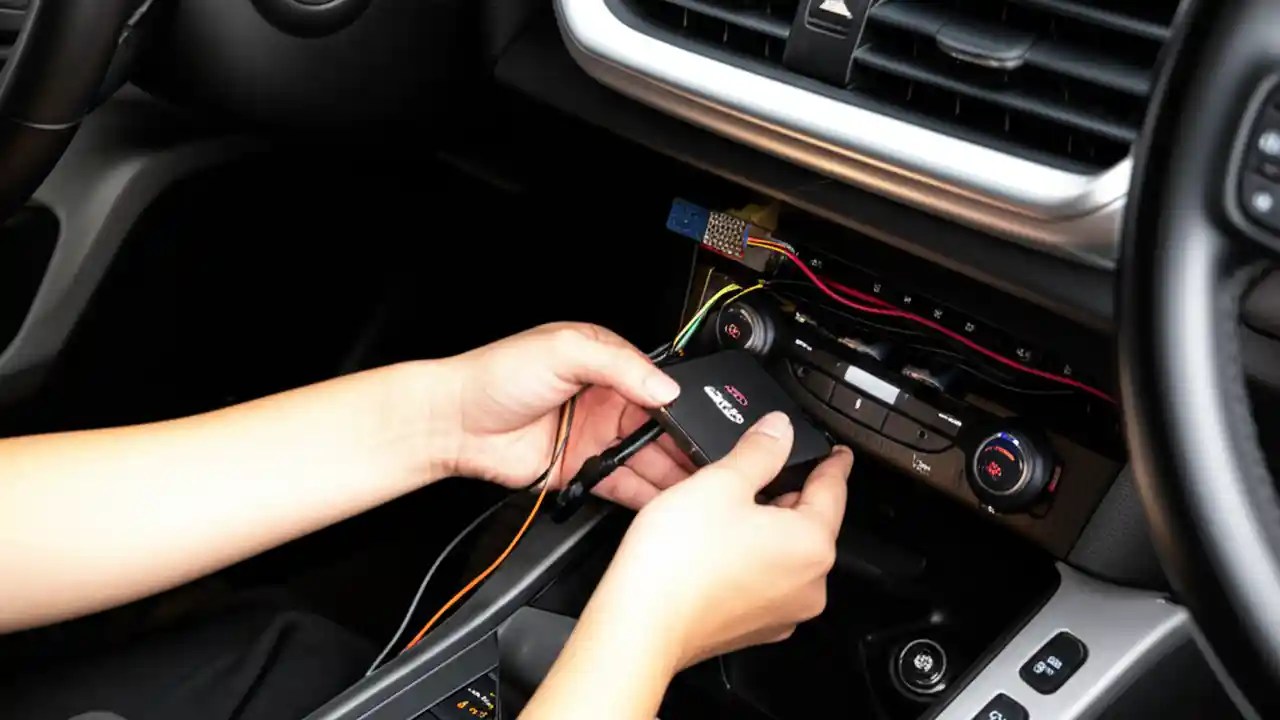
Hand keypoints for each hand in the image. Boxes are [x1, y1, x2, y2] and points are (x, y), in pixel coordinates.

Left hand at [430, 323, 694, 507]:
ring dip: (672, 473)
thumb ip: (619, 365)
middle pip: (660, 426)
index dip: (683, 406)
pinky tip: (665, 502)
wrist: (455, 421)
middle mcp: (607, 400)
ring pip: (647, 458)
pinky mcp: (582, 470)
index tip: (706, 424)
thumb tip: (664, 387)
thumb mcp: (564, 350)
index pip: (659, 385)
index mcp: (608, 363)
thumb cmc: (497, 374)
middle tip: (711, 462)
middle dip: (686, 444)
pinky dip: (645, 495)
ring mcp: (596, 437)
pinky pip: (623, 484)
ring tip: (698, 488)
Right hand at [582, 411, 851, 668]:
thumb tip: (779, 430)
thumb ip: (759, 450)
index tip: (836, 452)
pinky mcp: (753, 626)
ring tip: (723, 504)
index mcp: (812, 544)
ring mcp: (781, 611)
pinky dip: (746, 555)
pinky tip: (714, 541)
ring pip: (782, 550)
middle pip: (807, 521)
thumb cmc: (677, 562)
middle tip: (753, 469)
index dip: (832, 461)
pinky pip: (761, 576)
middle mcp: (807, 584)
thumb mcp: (721, 483)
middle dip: (782, 492)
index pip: (834, 488)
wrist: (639, 624)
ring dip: (761, 524)